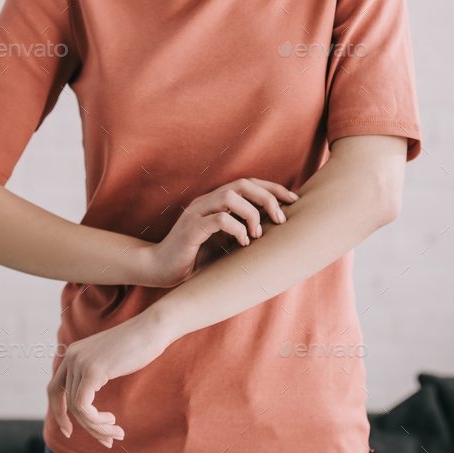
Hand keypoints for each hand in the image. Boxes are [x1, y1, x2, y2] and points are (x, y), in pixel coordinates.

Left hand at [49, 311, 169, 448]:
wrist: (152, 329)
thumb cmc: (137, 346)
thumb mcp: (108, 361)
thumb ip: (93, 375)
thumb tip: (85, 405)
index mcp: (73, 352)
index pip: (54, 389)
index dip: (59, 413)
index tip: (69, 431)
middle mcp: (72, 356)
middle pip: (68, 403)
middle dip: (88, 425)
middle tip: (107, 440)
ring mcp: (80, 362)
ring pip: (77, 409)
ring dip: (96, 427)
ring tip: (116, 433)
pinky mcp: (91, 371)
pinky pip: (83, 408)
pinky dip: (96, 422)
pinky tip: (113, 423)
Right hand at [149, 177, 298, 287]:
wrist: (159, 269)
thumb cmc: (195, 258)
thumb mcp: (224, 242)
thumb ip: (242, 231)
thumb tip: (276, 231)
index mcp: (216, 201)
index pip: (249, 183)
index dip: (273, 188)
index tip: (294, 199)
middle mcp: (207, 201)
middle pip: (243, 184)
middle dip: (267, 198)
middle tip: (280, 219)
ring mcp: (197, 213)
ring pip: (230, 196)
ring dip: (251, 213)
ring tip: (257, 234)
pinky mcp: (190, 229)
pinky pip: (218, 219)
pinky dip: (236, 229)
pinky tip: (243, 243)